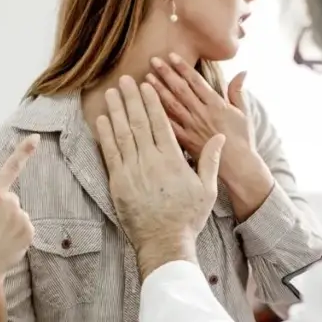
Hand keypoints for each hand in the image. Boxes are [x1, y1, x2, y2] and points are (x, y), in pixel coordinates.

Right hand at [0, 134, 38, 283]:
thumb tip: (2, 194)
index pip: (10, 168)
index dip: (24, 151)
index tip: (36, 137)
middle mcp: (11, 202)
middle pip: (11, 200)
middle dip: (2, 211)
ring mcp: (22, 217)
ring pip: (18, 215)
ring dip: (9, 224)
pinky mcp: (30, 231)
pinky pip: (25, 227)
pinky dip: (17, 235)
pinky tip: (4, 244)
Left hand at [97, 76, 226, 273]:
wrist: (165, 242)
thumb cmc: (188, 217)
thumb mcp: (208, 188)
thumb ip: (211, 160)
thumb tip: (220, 138)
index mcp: (172, 159)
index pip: (161, 122)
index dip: (152, 102)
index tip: (147, 85)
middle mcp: (150, 161)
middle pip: (138, 122)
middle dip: (131, 98)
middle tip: (124, 79)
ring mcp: (132, 171)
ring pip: (122, 133)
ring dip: (116, 110)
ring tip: (110, 92)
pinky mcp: (118, 182)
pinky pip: (110, 153)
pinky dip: (105, 134)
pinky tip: (102, 120)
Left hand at [146, 54, 255, 181]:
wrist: (238, 166)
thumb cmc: (243, 139)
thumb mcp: (244, 113)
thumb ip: (238, 92)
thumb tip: (242, 71)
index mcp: (216, 105)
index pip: (196, 82)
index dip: (183, 67)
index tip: (171, 56)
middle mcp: (202, 114)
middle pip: (181, 90)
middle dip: (166, 74)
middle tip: (153, 60)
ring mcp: (192, 128)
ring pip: (171, 105)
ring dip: (158, 90)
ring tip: (146, 78)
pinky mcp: (185, 141)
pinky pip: (168, 126)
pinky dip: (157, 116)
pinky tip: (145, 106)